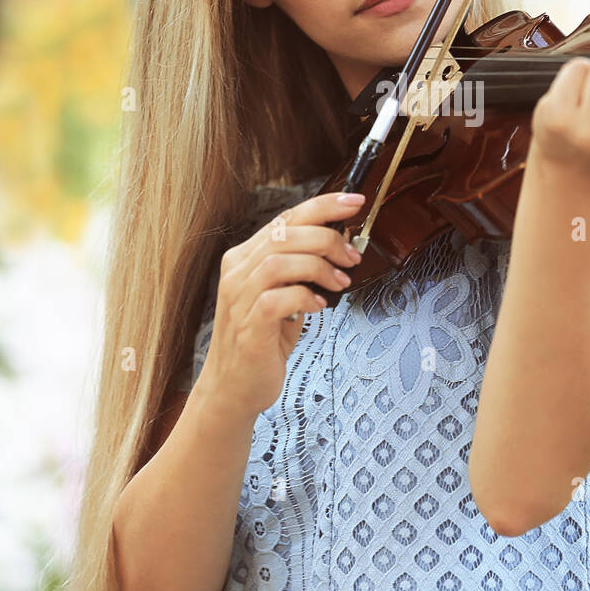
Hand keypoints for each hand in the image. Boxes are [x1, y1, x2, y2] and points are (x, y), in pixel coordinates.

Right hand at [199, 191, 364, 419]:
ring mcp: (238, 299)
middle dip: (327, 239)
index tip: (355, 202)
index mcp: (245, 258)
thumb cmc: (263, 340)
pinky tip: (320, 307)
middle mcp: (237, 272)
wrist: (234, 388)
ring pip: (280, 261)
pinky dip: (305, 297)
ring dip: (319, 267)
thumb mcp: (284, 295)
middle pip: (285, 234)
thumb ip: (302, 268)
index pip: (285, 218)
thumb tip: (341, 242)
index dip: (323, 206)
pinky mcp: (248, 326)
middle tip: (352, 257)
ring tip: (341, 283)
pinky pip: (277, 299)